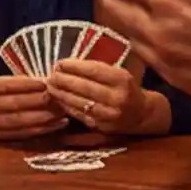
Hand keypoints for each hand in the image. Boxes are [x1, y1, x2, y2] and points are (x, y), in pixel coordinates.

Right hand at [0, 75, 68, 140]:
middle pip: (14, 103)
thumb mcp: (17, 81)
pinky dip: (46, 128)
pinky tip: (62, 122)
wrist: (3, 109)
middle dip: (37, 100)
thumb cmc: (18, 90)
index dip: (27, 84)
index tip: (45, 83)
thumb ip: (29, 82)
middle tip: (56, 97)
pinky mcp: (4, 138)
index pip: (6, 85)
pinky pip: (27, 134)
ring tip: (61, 110)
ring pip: (20, 120)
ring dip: (44, 115)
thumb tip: (50, 82)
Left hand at [46, 59, 160, 133]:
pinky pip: (79, 114)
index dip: (74, 66)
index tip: (59, 62)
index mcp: (122, 80)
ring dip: (61, 93)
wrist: (141, 114)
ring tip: (49, 86)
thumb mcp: (118, 73)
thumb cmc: (125, 88)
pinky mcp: (101, 126)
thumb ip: (96, 69)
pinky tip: (57, 99)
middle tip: (50, 74)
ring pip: (79, 102)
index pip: (93, 70)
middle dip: (64, 80)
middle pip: (84, 87)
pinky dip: (66, 106)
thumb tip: (66, 65)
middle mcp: (116, 97)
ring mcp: (108, 114)